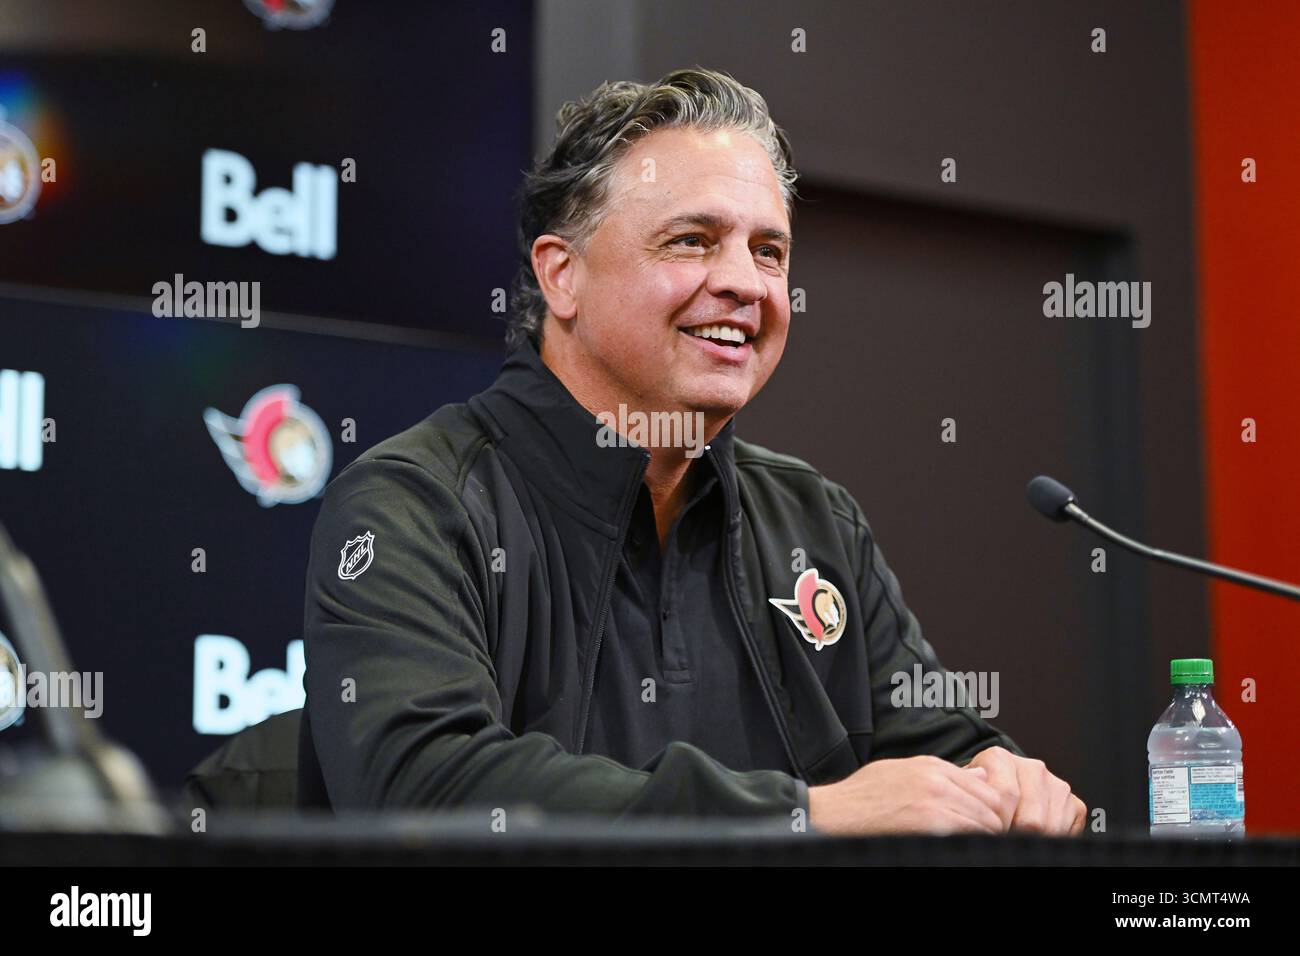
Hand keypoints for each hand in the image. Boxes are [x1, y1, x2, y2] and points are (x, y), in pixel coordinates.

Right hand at [807, 755, 1008, 835]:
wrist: (838, 812)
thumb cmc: (864, 794)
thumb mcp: (902, 770)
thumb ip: (943, 771)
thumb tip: (979, 774)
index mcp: (932, 766)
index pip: (985, 786)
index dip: (990, 808)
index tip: (984, 822)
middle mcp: (938, 780)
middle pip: (990, 805)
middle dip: (991, 824)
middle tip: (983, 838)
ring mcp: (935, 802)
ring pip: (985, 823)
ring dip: (983, 836)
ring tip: (968, 843)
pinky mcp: (930, 825)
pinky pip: (968, 835)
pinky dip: (969, 842)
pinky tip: (955, 846)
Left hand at [965, 746, 1085, 834]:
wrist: (1001, 793)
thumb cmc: (981, 795)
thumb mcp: (966, 789)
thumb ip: (968, 789)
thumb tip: (974, 792)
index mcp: (1000, 758)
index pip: (1005, 795)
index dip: (997, 822)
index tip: (990, 831)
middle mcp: (1032, 767)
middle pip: (1029, 817)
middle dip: (1014, 832)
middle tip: (1002, 836)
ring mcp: (1056, 784)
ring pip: (1047, 826)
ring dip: (1031, 837)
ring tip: (1015, 833)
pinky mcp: (1074, 803)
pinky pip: (1065, 830)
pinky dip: (1049, 838)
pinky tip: (1034, 834)